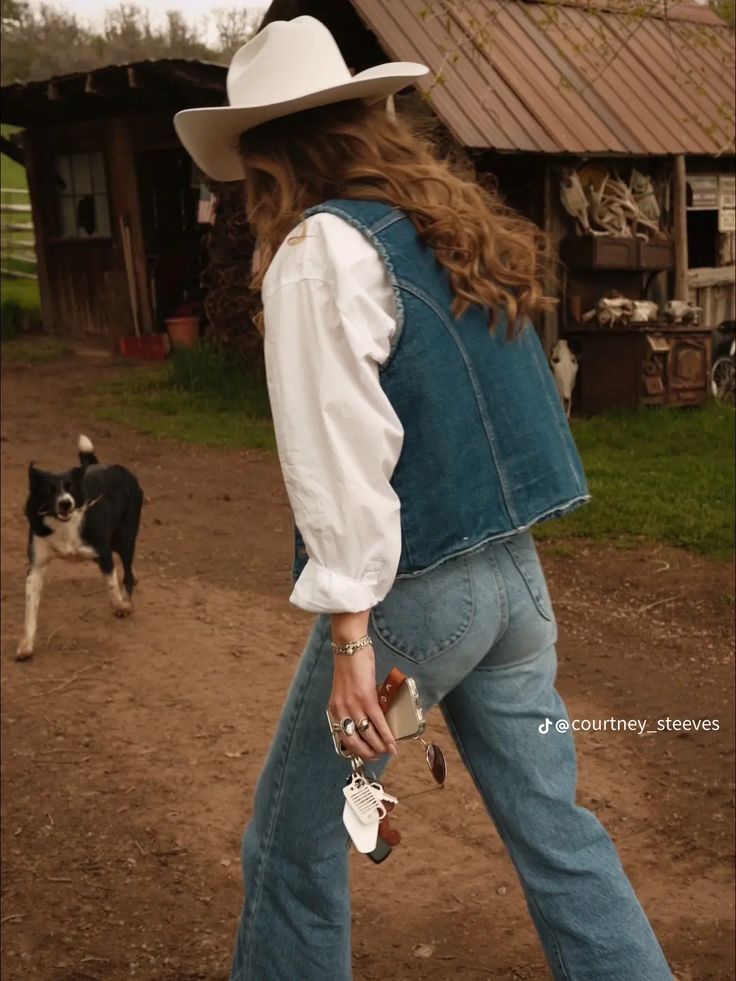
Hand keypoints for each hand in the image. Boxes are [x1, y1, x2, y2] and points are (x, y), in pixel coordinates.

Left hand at [329, 644, 397, 760]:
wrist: (350, 647)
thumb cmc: (350, 666)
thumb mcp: (346, 691)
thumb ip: (354, 706)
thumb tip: (369, 720)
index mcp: (334, 710)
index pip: (344, 739)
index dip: (357, 751)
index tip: (368, 755)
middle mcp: (341, 711)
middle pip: (355, 742)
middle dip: (369, 753)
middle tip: (380, 755)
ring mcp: (353, 705)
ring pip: (367, 735)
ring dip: (380, 746)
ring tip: (389, 750)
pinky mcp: (366, 698)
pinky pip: (377, 722)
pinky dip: (387, 735)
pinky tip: (393, 743)